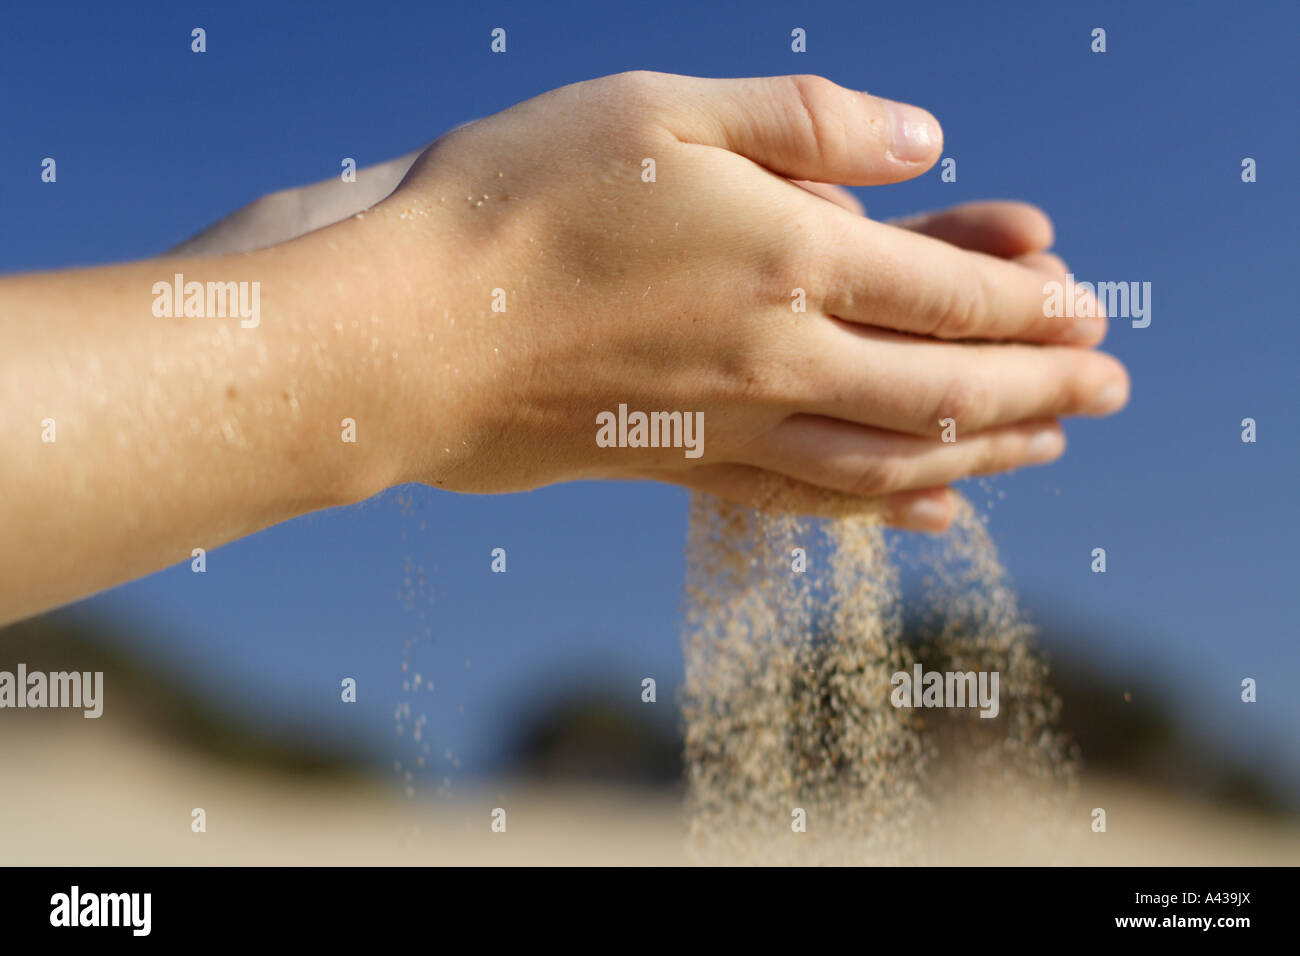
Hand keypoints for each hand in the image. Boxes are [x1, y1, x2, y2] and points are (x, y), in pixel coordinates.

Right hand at [369, 72, 1127, 528]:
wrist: (406, 334)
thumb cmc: (520, 202)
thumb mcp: (665, 110)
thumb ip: (805, 124)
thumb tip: (925, 141)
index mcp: (789, 258)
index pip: (949, 292)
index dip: (1029, 302)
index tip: (1089, 308)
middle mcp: (780, 359)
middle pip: (944, 387)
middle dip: (1040, 387)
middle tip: (1110, 390)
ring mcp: (733, 426)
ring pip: (892, 457)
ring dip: (983, 454)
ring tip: (1044, 450)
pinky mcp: (682, 467)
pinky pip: (808, 498)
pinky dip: (882, 506)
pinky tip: (927, 511)